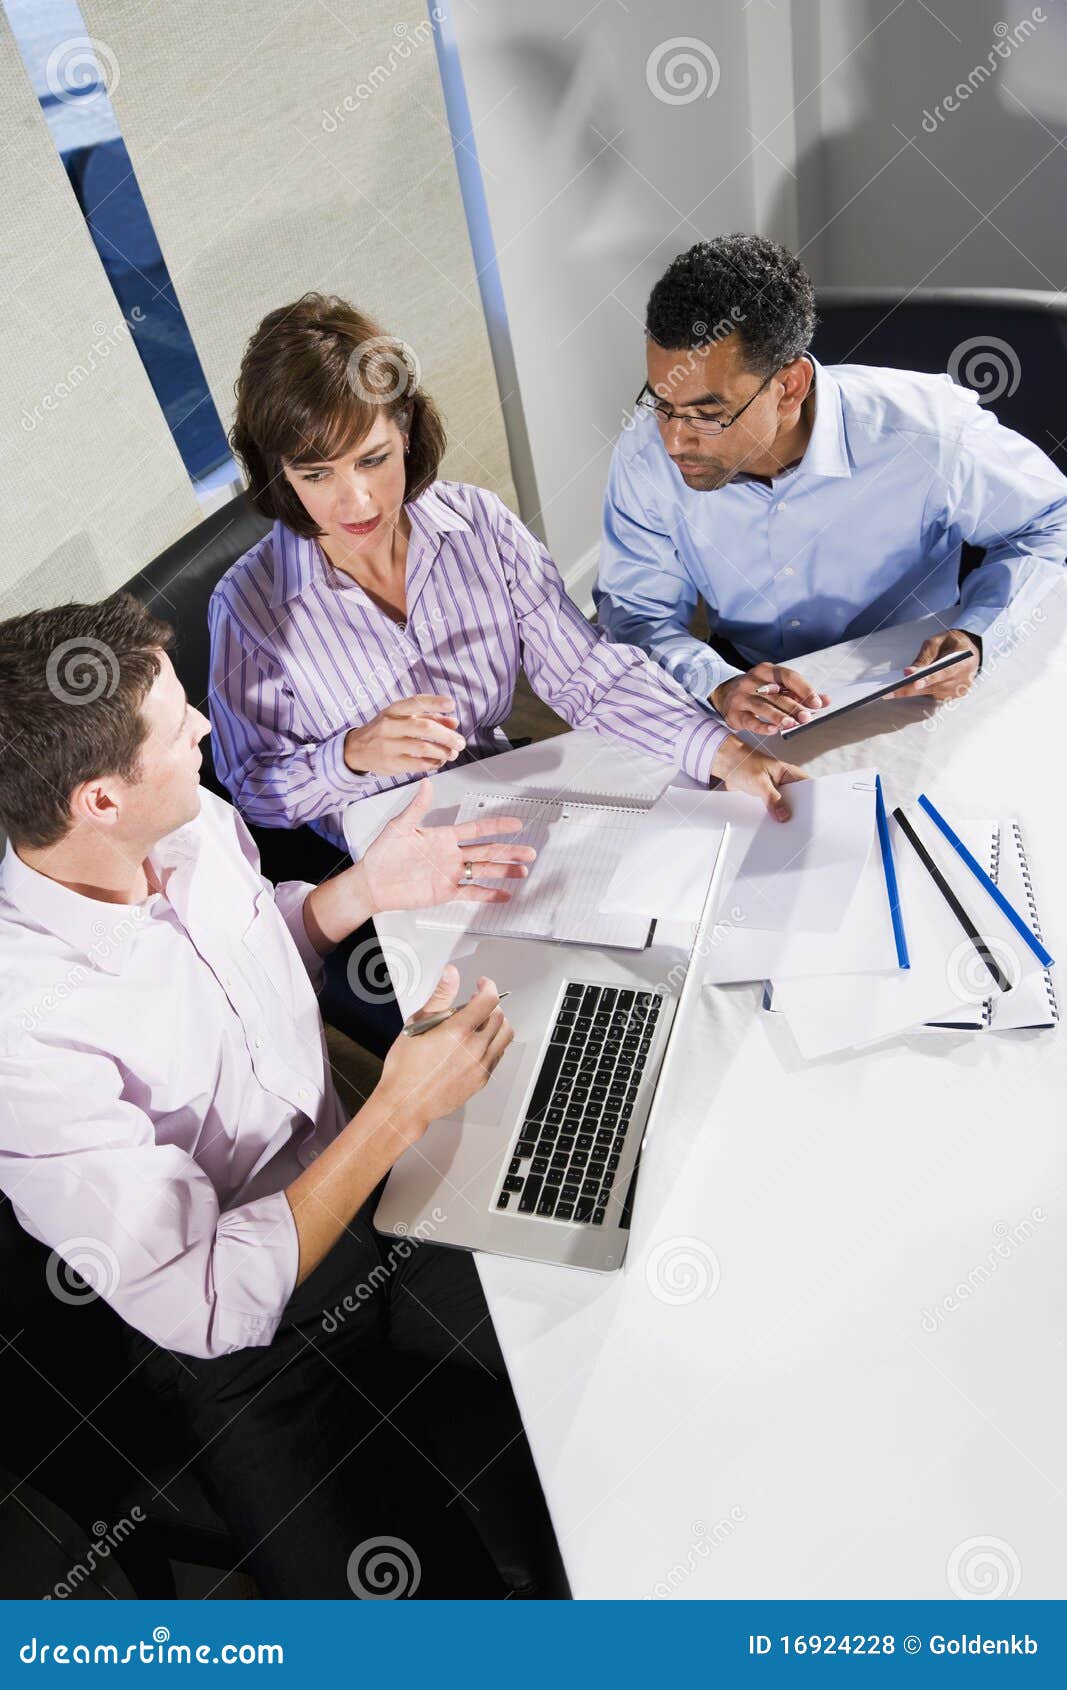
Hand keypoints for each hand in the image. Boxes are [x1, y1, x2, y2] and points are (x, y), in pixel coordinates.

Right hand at [344, 694, 465, 774]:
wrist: (356, 749)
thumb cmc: (383, 731)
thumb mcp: (402, 718)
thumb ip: (429, 717)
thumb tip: (453, 722)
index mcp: (393, 711)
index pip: (416, 702)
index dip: (434, 702)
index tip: (451, 704)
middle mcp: (389, 726)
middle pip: (424, 728)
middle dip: (447, 736)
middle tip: (460, 742)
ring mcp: (389, 745)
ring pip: (423, 748)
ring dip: (443, 752)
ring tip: (452, 753)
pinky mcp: (391, 763)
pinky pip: (418, 764)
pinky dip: (433, 763)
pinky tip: (438, 762)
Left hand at [362, 778, 536, 912]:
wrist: (372, 882)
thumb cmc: (383, 853)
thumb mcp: (400, 825)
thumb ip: (418, 806)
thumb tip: (427, 783)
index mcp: (443, 837)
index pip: (477, 830)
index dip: (497, 826)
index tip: (516, 823)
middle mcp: (450, 855)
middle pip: (488, 851)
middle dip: (510, 851)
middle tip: (529, 852)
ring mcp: (450, 874)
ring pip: (483, 870)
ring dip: (504, 871)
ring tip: (522, 872)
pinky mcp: (444, 892)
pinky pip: (471, 892)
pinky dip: (488, 894)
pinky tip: (503, 895)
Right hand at [377, 968, 512, 1138]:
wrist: (405, 1104)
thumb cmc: (405, 1068)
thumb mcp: (417, 1025)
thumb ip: (439, 997)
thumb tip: (450, 975)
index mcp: (458, 1032)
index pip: (489, 1000)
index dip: (488, 986)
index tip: (482, 984)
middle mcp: (474, 1049)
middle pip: (500, 1017)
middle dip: (491, 1004)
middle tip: (476, 1003)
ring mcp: (481, 1066)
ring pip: (505, 1036)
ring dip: (496, 1024)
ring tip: (479, 1023)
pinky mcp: (482, 1079)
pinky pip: (498, 1055)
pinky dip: (493, 1043)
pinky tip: (476, 1042)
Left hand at [710, 734, 807, 821]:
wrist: (726, 763)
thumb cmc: (743, 762)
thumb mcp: (759, 782)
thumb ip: (772, 799)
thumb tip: (783, 814)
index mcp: (789, 773)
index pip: (808, 788)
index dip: (811, 802)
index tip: (810, 815)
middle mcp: (785, 783)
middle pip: (797, 801)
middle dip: (795, 812)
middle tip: (793, 823)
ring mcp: (776, 791)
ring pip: (784, 807)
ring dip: (780, 815)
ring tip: (779, 824)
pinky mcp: (766, 798)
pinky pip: (772, 809)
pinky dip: (770, 815)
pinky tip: (767, 821)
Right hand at [711, 663, 825, 733]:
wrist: (725, 694)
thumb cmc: (757, 690)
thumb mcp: (777, 686)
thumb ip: (800, 693)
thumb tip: (826, 700)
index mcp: (767, 671)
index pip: (788, 677)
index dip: (804, 689)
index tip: (817, 703)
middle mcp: (752, 681)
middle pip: (777, 695)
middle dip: (794, 707)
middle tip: (807, 717)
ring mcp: (742, 697)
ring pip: (763, 707)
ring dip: (779, 716)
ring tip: (792, 724)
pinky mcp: (734, 713)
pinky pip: (749, 720)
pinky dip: (762, 726)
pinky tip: (773, 730)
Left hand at [889, 630, 979, 701]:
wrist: (970, 650)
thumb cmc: (951, 643)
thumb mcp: (936, 642)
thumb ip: (924, 657)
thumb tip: (909, 672)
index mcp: (963, 661)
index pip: (943, 672)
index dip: (929, 678)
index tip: (914, 682)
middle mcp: (963, 679)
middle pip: (932, 687)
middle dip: (909, 689)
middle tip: (888, 692)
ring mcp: (958, 690)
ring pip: (930, 693)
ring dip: (912, 691)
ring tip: (891, 691)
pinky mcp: (953, 696)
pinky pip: (932, 695)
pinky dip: (920, 691)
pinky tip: (906, 688)